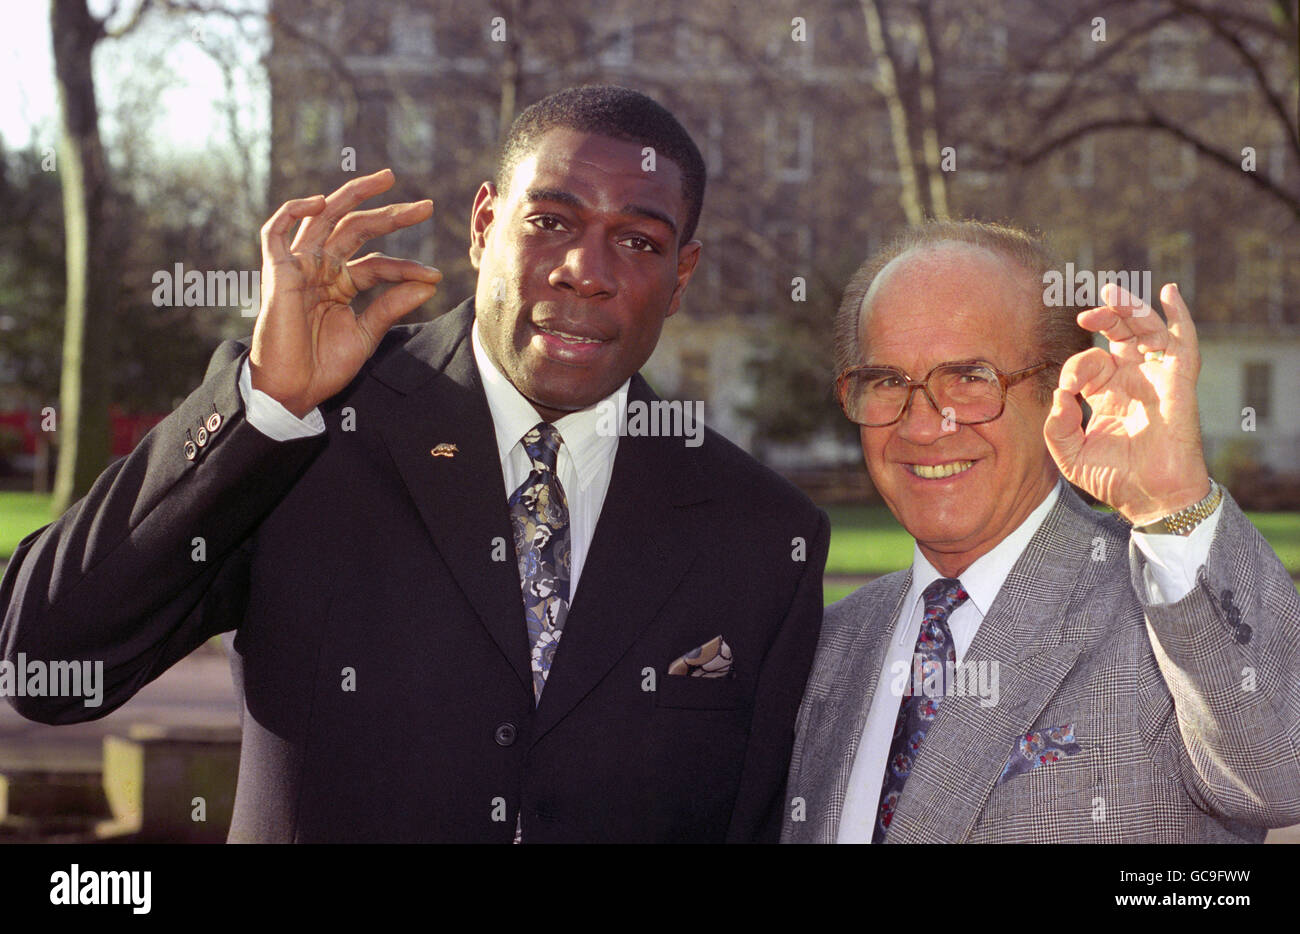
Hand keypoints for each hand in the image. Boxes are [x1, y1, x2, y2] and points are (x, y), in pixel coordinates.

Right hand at [250, 168, 440, 416]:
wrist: (292, 390)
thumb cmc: (323, 367)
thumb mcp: (367, 333)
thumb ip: (393, 305)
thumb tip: (430, 282)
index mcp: (340, 284)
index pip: (378, 263)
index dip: (407, 267)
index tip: (435, 275)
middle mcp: (320, 269)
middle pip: (355, 229)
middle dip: (390, 214)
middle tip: (426, 206)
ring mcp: (298, 267)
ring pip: (324, 217)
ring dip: (354, 196)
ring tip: (387, 180)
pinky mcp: (276, 271)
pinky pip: (276, 230)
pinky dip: (294, 210)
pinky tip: (321, 201)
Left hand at [1043, 282, 1210, 525]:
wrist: (1149, 497)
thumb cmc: (1113, 478)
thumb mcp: (1069, 453)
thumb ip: (1057, 424)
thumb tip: (1061, 393)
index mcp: (1108, 393)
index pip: (1089, 363)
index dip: (1076, 368)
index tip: (1070, 391)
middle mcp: (1133, 380)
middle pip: (1121, 335)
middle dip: (1105, 317)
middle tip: (1086, 314)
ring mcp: (1156, 378)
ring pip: (1147, 330)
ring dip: (1131, 309)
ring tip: (1112, 292)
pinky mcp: (1178, 382)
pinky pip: (1183, 343)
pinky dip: (1179, 316)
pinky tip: (1169, 293)